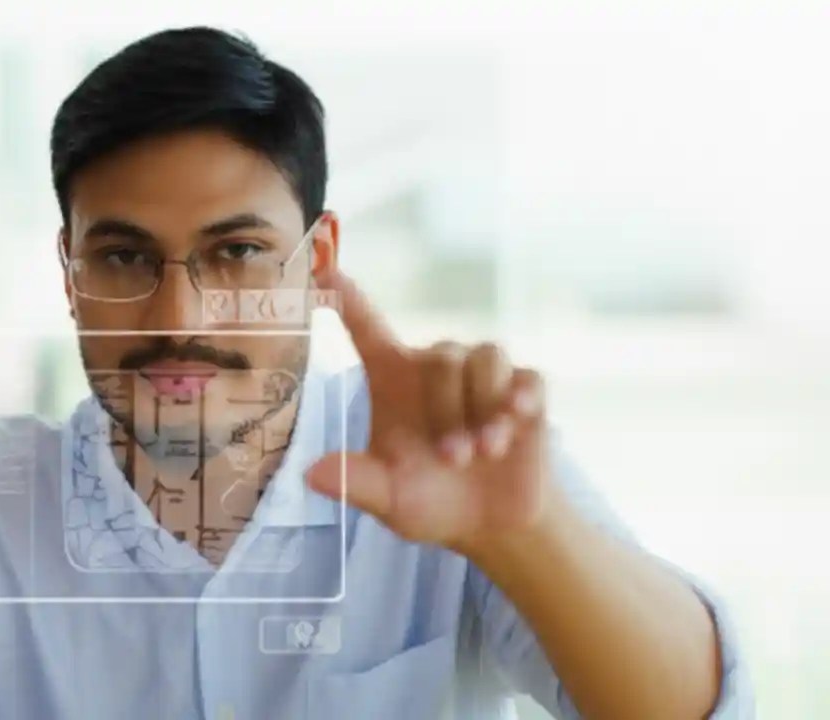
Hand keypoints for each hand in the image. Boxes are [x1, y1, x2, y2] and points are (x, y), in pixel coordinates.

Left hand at [304, 268, 552, 553]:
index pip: (369, 331)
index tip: (326, 269)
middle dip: (448, 409)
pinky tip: (516, 421)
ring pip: (485, 358)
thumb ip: (355, 483)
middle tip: (452, 458)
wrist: (489, 522)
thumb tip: (311, 473)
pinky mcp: (524, 394)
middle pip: (443, 356)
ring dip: (484, 408)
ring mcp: (483, 379)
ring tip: (482, 453)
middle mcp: (437, 370)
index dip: (350, 300)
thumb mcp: (388, 500)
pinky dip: (521, 397)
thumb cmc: (428, 501)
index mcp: (393, 383)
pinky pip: (526, 377)